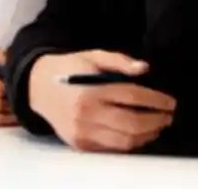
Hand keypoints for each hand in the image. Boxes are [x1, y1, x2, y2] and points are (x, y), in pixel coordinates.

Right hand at [29, 50, 175, 152]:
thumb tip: (144, 69)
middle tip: (166, 116)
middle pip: (133, 123)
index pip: (132, 97)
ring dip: (146, 135)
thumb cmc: (67, 69)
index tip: (169, 102)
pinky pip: (113, 148)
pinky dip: (130, 142)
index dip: (156, 100)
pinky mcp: (79, 142)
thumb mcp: (91, 56)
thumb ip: (118, 60)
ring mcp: (81, 130)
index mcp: (89, 88)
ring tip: (154, 126)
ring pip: (126, 140)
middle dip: (156, 121)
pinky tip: (136, 133)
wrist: (35, 86)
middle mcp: (85, 112)